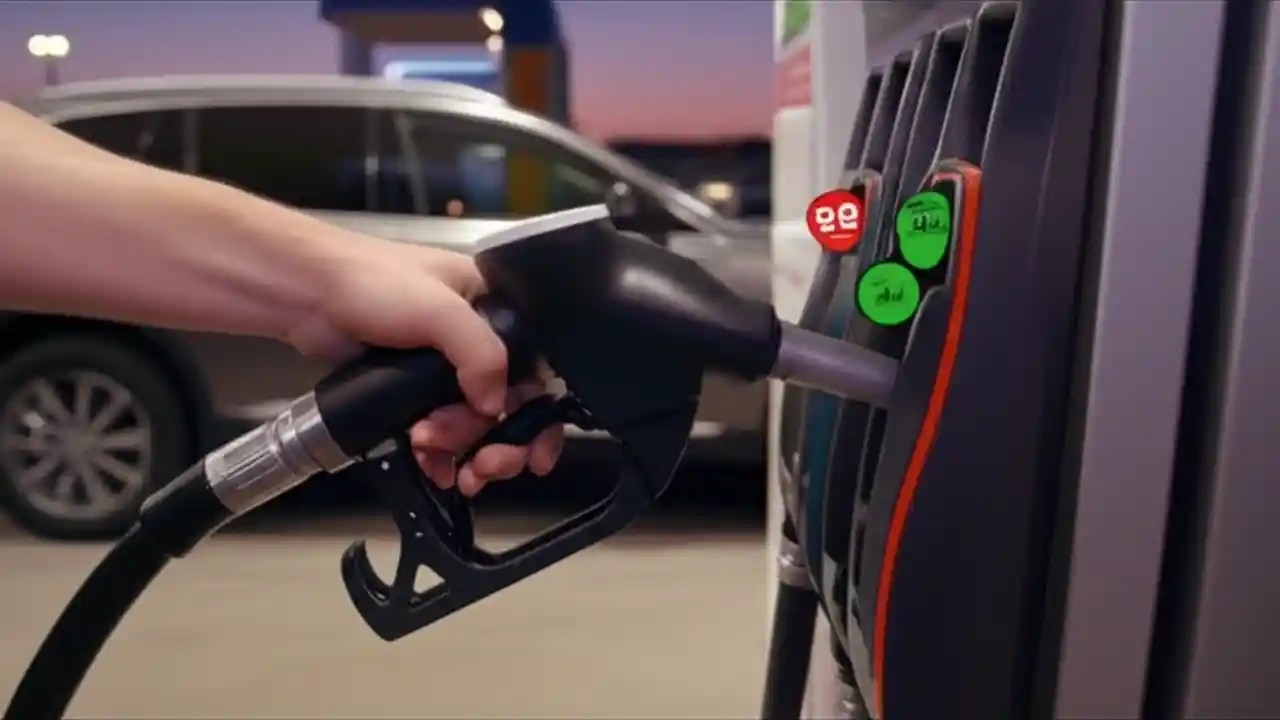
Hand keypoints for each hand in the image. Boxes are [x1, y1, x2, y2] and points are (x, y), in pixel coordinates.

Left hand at [286, 237, 563, 495]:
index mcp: (496, 310)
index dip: (539, 417)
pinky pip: (441, 433)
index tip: (535, 456)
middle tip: (481, 466)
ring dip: (460, 449)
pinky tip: (432, 469)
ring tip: (432, 452)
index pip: (535, 372)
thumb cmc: (373, 281)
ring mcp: (444, 370)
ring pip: (473, 426)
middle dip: (495, 442)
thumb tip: (496, 406)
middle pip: (507, 408)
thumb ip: (481, 355)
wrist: (308, 293)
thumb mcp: (440, 310)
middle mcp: (477, 341)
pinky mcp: (413, 392)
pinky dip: (439, 455)